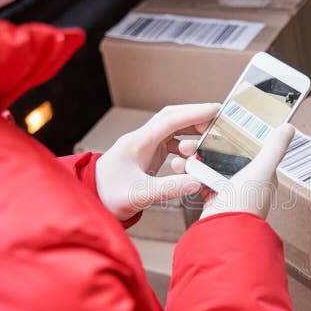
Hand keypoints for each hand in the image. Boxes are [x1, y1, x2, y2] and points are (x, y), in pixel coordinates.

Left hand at [95, 103, 218, 220]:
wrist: (92, 200)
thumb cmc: (109, 196)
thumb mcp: (140, 195)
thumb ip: (169, 188)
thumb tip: (197, 182)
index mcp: (138, 142)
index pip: (170, 120)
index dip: (194, 113)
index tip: (216, 109)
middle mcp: (141, 139)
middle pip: (172, 118)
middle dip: (196, 116)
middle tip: (218, 121)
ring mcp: (144, 146)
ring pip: (172, 129)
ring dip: (191, 130)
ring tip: (210, 138)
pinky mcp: (147, 155)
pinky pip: (170, 142)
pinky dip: (185, 143)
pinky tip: (193, 154)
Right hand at [170, 124, 295, 220]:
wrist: (222, 234)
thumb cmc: (245, 205)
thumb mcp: (262, 171)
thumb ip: (274, 148)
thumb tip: (288, 127)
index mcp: (263, 174)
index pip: (251, 146)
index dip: (237, 132)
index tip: (221, 120)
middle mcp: (248, 182)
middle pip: (228, 154)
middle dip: (209, 142)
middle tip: (194, 135)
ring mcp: (230, 191)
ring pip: (212, 165)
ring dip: (196, 155)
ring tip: (182, 149)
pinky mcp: (213, 199)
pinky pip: (201, 180)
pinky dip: (190, 172)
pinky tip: (180, 165)